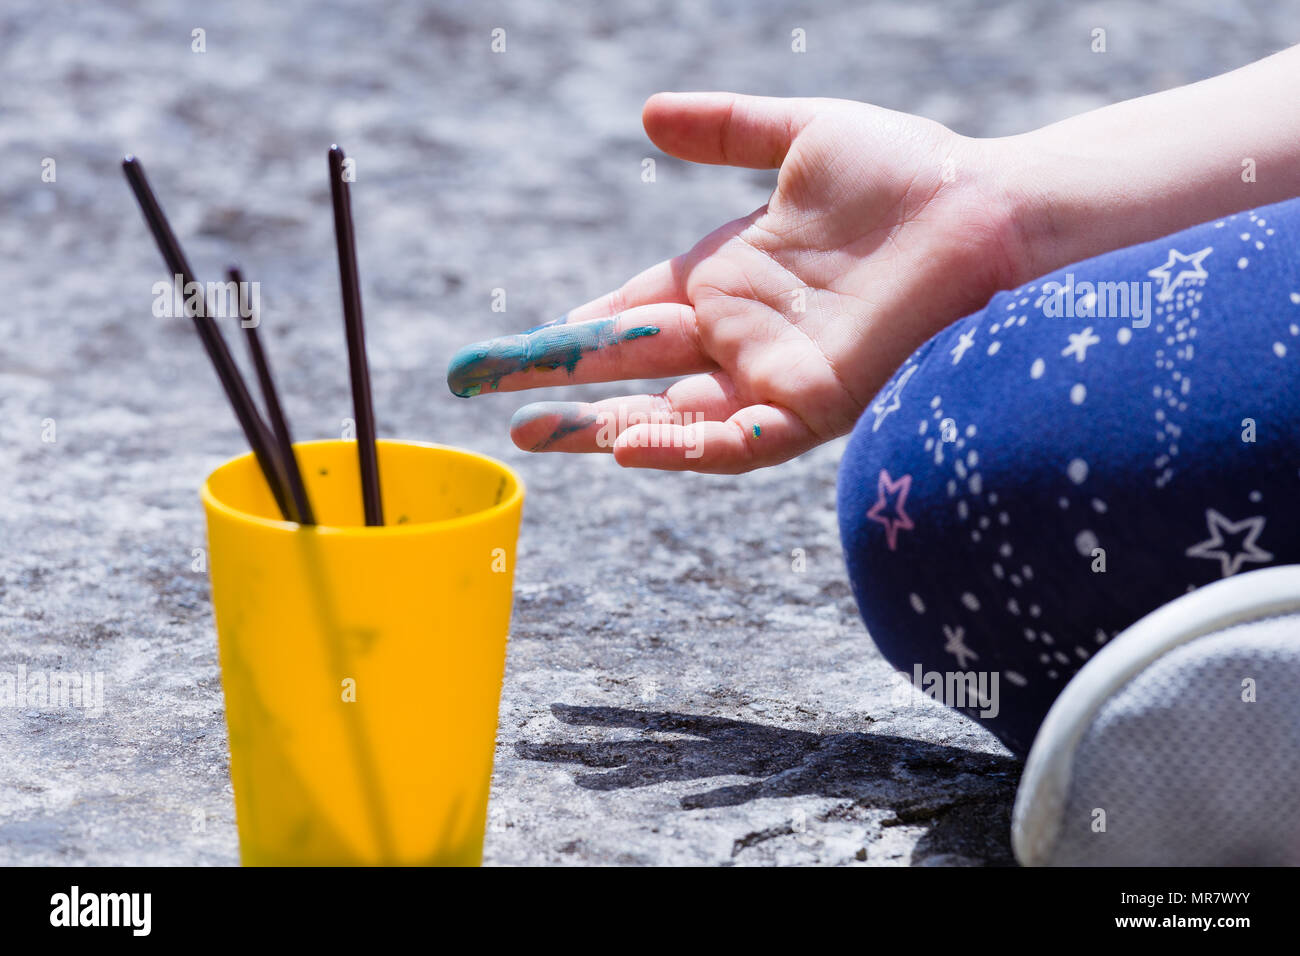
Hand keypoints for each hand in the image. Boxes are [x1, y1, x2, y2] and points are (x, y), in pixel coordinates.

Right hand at [448, 92, 1026, 471]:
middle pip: (633, 369)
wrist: (993, 208)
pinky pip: (739, 438)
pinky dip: (684, 447)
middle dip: (562, 385)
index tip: (515, 348)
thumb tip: (647, 115)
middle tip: (486, 397)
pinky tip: (627, 443)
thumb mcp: (802, 138)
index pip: (632, 309)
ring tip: (532, 430)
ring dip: (602, 426)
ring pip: (670, 415)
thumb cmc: (911, 171)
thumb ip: (728, 131)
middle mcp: (742, 332)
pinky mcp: (814, 399)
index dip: (574, 330)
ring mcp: (774, 371)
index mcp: (729, 275)